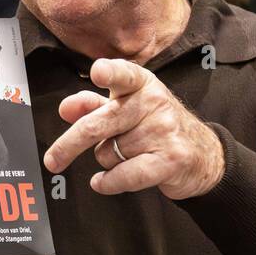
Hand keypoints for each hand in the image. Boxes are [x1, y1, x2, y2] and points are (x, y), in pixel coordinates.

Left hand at [43, 58, 224, 199]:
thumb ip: (93, 105)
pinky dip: (108, 182)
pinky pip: (124, 175)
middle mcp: (154, 102)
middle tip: (52, 160)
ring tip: (125, 156)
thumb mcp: (126, 108)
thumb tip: (66, 108)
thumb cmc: (157, 126)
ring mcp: (164, 130)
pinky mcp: (171, 158)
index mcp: (141, 84)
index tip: (98, 73)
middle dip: (70, 144)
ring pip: (108, 153)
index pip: (123, 74)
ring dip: (106, 161)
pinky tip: (103, 181)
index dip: (110, 73)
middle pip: (98, 124)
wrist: (203, 154)